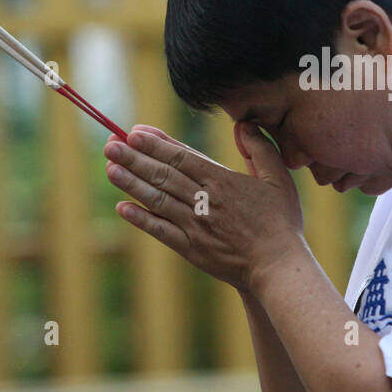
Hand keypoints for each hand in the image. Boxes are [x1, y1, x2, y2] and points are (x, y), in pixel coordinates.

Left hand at [104, 123, 305, 290]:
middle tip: (110, 144)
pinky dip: (141, 219)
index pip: (182, 157)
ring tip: (109, 168)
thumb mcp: (279, 179)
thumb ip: (260, 149)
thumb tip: (244, 124)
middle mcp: (205, 202)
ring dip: (131, 183)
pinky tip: (122, 208)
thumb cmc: (281, 222)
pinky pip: (161, 231)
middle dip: (135, 158)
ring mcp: (195, 226)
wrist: (278, 267)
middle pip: (164, 175)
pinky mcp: (191, 249)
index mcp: (223, 182)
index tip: (135, 132)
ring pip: (157, 199)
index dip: (157, 144)